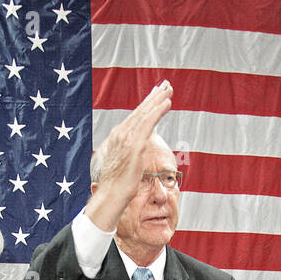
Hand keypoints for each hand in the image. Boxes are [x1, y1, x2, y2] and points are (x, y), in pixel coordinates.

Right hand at [85, 81, 173, 229]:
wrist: (111, 194)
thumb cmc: (117, 184)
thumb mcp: (123, 163)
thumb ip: (128, 153)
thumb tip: (134, 152)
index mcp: (118, 137)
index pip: (135, 117)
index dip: (146, 105)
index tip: (156, 95)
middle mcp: (121, 133)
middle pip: (140, 111)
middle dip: (154, 97)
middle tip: (165, 85)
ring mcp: (127, 138)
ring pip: (145, 113)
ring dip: (158, 100)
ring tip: (169, 90)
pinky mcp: (135, 144)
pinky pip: (149, 122)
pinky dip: (158, 111)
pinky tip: (167, 103)